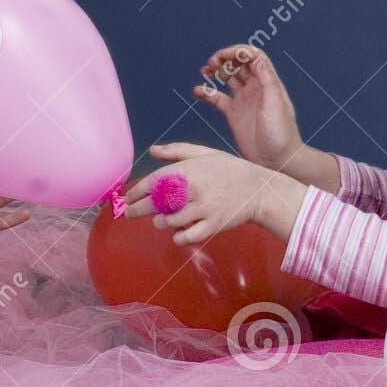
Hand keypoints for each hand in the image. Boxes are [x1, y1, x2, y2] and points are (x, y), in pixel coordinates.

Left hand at [125, 141, 292, 245]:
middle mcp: (193, 189)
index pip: (153, 182)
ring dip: (160, 222)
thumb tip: (153, 150)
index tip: (127, 198)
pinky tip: (177, 232)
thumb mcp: (204, 153)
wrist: (258, 188)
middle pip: (155, 203)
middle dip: (137, 210)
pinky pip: (186, 237)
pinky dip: (177, 236)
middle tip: (128, 214)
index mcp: (188, 169)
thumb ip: (176, 151)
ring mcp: (203, 209)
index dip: (136, 191)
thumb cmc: (228, 169)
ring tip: (161, 220)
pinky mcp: (212, 226)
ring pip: (169, 222)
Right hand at [194, 44, 303, 173]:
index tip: (224, 56)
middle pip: (239, 64)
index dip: (238, 51)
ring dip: (216, 70)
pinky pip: (217, 98)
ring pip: (228, 78)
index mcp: (267, 83)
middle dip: (225, 58)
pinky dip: (207, 92)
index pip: (253, 57)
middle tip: (212, 62)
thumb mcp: (276, 104)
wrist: (278, 162)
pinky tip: (198, 91)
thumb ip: (267, 79)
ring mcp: (244, 100)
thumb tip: (256, 56)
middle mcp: (255, 88)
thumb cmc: (282, 134)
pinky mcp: (234, 114)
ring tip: (205, 70)